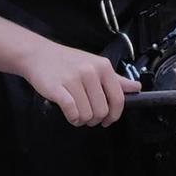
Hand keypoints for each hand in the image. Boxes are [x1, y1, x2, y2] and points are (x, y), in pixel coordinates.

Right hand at [23, 40, 138, 126]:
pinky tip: (70, 114)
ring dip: (82, 120)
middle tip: (88, 116)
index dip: (115, 115)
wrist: (39, 55)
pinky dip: (72, 118)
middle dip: (95, 119)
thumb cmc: (68, 61)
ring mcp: (74, 80)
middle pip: (102, 111)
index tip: (108, 120)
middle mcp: (90, 72)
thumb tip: (137, 87)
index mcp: (103, 67)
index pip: (118, 98)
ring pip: (87, 114)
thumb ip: (116, 79)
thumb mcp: (95, 65)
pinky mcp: (58, 89)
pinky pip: (72, 112)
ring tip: (77, 113)